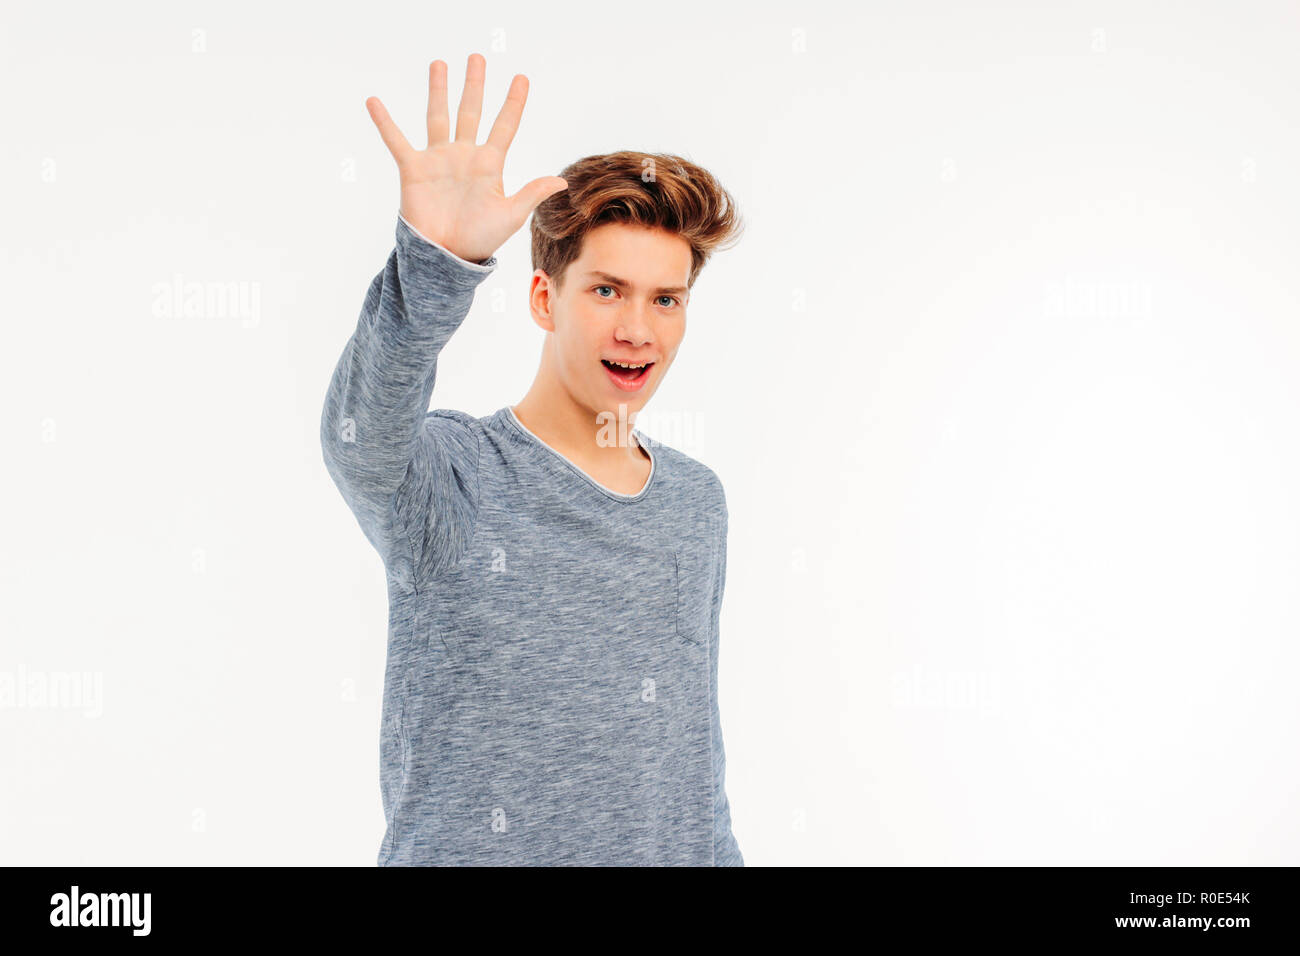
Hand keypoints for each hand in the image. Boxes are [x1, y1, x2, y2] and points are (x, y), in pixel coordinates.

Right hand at [365, 54, 567, 263]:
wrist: (446, 257)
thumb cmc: (480, 239)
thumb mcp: (511, 216)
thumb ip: (532, 193)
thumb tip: (561, 182)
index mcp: (490, 164)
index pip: (505, 126)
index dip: (514, 102)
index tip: (522, 78)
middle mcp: (464, 156)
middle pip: (471, 111)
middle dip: (474, 85)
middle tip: (477, 57)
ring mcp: (438, 160)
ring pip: (438, 116)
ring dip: (438, 90)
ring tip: (440, 64)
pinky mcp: (414, 169)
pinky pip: (397, 140)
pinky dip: (385, 122)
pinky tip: (374, 101)